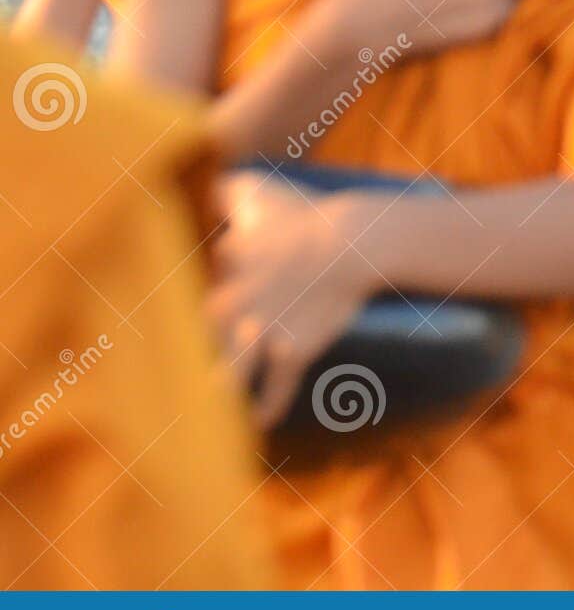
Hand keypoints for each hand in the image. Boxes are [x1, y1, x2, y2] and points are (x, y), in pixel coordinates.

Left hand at [207, 174, 375, 428]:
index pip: (205, 294)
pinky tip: (261, 421)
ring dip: (220, 393)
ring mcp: (262, 333)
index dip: (213, 304)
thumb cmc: (307, 215)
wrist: (350, 242)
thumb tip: (213, 188)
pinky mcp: (293, 352)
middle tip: (186, 373)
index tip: (205, 319)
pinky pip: (277, 388)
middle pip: (206, 338)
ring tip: (209, 413)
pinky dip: (268, 407)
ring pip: (229, 374)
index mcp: (223, 271)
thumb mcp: (259, 193)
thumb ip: (228, 192)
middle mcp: (234, 308)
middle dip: (197, 354)